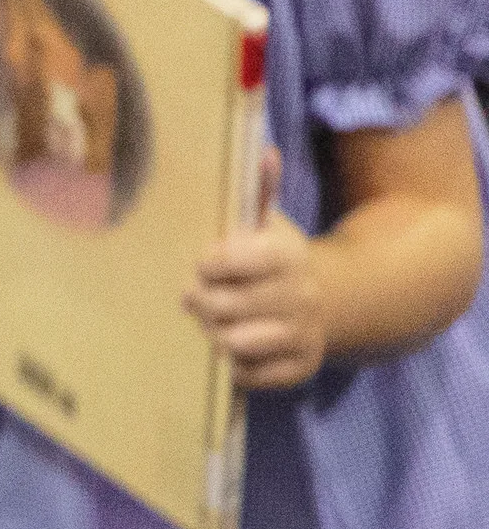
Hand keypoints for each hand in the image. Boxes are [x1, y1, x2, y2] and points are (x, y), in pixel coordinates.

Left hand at [189, 150, 325, 389]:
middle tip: (195, 296)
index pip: (228, 261)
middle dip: (199, 302)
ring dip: (213, 334)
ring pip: (232, 343)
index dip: (208, 265)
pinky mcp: (300, 367)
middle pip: (221, 306)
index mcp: (286, 256)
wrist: (332, 299)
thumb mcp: (270, 224)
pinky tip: (237, 347)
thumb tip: (263, 153)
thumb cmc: (278, 260)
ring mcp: (301, 334)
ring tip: (214, 321)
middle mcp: (299, 296)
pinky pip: (247, 375)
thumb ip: (260, 192)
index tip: (205, 264)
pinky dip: (233, 365)